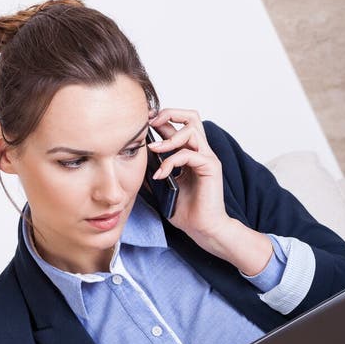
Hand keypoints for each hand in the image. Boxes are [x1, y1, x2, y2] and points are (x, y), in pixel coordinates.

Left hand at [147, 108, 228, 249]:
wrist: (203, 229)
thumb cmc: (187, 212)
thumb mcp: (162, 189)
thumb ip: (154, 172)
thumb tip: (134, 164)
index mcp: (190, 154)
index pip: (178, 126)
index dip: (161, 120)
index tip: (143, 123)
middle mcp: (201, 151)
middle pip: (190, 116)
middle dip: (168, 114)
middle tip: (150, 123)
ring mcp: (207, 158)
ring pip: (191, 129)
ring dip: (168, 138)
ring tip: (153, 149)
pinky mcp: (210, 167)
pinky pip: (189, 154)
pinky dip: (171, 161)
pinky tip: (161, 174)